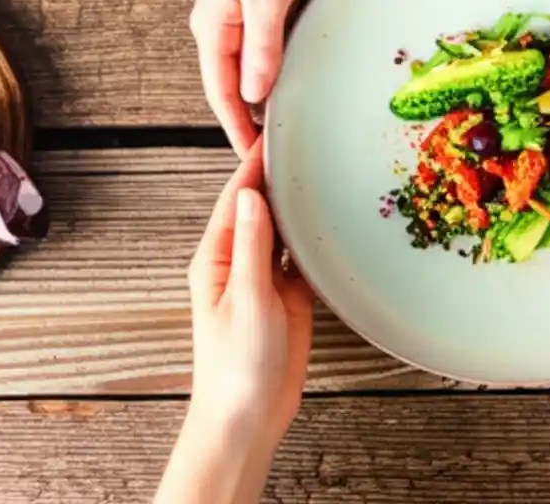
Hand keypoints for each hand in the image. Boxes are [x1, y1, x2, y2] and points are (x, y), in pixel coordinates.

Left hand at [185, 140, 313, 446]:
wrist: (247, 416)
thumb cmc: (236, 365)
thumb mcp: (247, 299)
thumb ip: (253, 246)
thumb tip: (255, 195)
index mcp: (217, 257)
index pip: (239, 198)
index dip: (256, 165)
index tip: (277, 133)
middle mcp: (239, 261)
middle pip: (262, 208)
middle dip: (281, 178)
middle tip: (311, 143)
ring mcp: (265, 278)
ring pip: (284, 230)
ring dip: (299, 206)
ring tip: (325, 171)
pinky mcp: (289, 296)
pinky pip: (302, 256)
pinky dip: (316, 238)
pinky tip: (332, 220)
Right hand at [190, 0, 308, 154]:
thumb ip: (263, 48)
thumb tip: (257, 94)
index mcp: (213, 29)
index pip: (222, 94)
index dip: (237, 129)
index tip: (252, 160)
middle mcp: (215, 27)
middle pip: (228, 88)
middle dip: (245, 123)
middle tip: (269, 154)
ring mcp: (230, 16)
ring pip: (241, 71)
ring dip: (256, 101)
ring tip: (276, 129)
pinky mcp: (247, 4)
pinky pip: (253, 51)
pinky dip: (265, 73)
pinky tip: (280, 84)